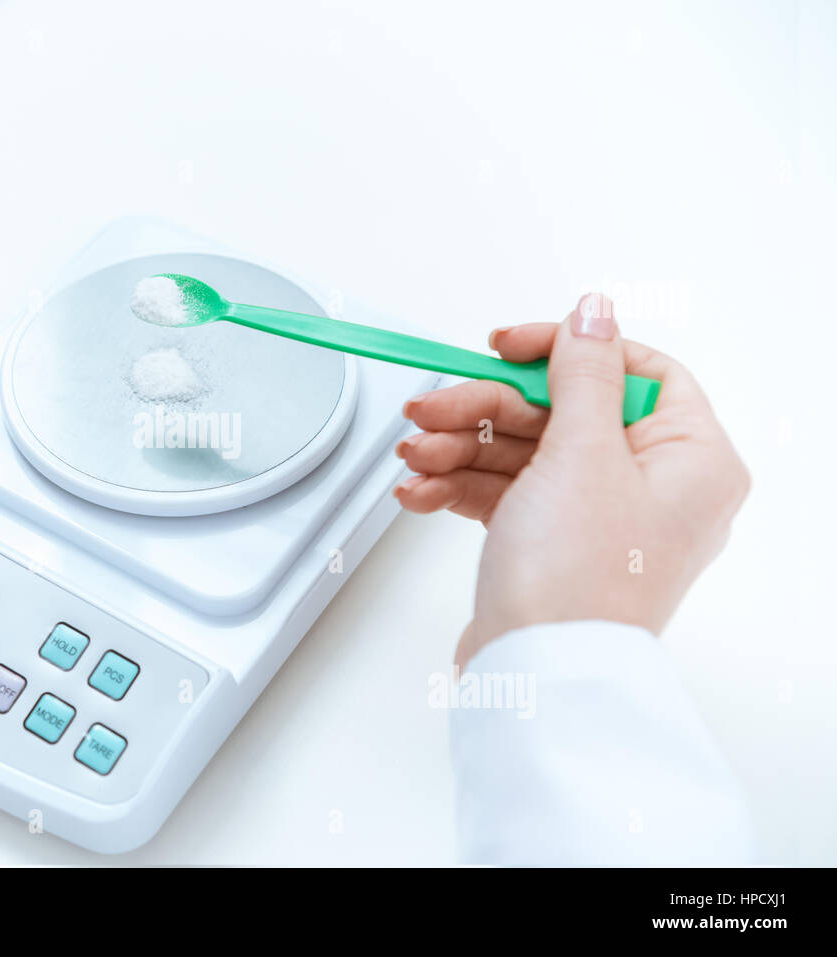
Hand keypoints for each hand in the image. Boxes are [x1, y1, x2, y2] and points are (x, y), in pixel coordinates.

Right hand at [394, 294, 749, 667]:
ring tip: (415, 456)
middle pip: (560, 411)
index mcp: (690, 458)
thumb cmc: (579, 581)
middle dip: (484, 410)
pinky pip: (507, 494)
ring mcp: (599, 517)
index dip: (563, 350)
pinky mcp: (553, 543)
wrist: (536, 676)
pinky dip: (461, 487)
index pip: (633, 371)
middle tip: (430, 409)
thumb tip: (595, 310)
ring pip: (524, 452)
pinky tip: (421, 490)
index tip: (506, 346)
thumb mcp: (582, 452)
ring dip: (460, 448)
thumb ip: (583, 372)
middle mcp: (652, 486)